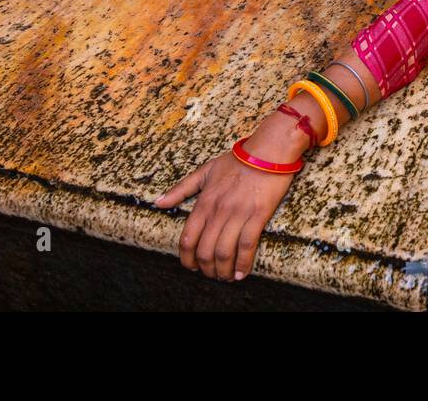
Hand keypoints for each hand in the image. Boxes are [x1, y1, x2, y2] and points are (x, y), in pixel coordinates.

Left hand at [155, 117, 305, 280]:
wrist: (268, 151)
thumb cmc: (237, 161)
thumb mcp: (205, 171)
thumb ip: (181, 189)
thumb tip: (158, 203)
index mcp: (204, 202)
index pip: (188, 238)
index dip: (187, 258)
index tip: (191, 266)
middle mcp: (218, 211)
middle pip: (206, 250)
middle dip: (206, 269)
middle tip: (210, 274)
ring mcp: (238, 214)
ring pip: (225, 252)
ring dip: (223, 270)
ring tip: (225, 277)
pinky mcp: (258, 215)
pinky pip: (247, 245)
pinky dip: (243, 263)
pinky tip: (241, 273)